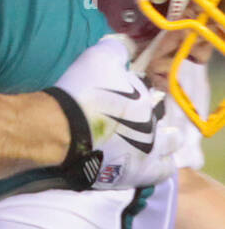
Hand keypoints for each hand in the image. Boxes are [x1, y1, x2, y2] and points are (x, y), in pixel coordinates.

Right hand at [47, 35, 179, 190]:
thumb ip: (117, 51)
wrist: (61, 128)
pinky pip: (142, 179)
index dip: (139, 98)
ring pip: (162, 163)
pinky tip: (126, 167)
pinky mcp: (122, 180)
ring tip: (142, 153)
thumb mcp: (100, 58)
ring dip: (156, 156)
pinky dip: (138, 173)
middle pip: (166, 136)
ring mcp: (139, 161)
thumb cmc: (83, 92)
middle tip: (141, 129)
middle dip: (159, 132)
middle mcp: (152, 134)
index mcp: (148, 105)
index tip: (124, 97)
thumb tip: (124, 49)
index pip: (152, 100)